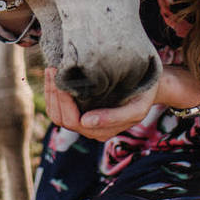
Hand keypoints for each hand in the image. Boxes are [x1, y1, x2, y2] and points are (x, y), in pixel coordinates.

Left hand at [43, 65, 199, 142]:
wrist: (149, 85)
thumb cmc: (143, 94)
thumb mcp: (136, 107)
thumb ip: (113, 118)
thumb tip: (85, 123)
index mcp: (102, 131)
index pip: (73, 121)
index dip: (63, 101)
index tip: (60, 77)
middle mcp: (90, 129)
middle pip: (61, 119)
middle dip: (53, 94)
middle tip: (52, 68)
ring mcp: (84, 120)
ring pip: (57, 114)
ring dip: (50, 93)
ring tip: (51, 69)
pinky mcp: (80, 108)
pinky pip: (59, 107)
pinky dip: (53, 92)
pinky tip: (54, 75)